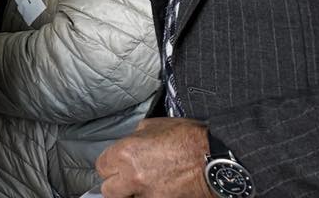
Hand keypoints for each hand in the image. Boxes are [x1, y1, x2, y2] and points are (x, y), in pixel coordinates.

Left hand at [95, 118, 210, 196]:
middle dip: (117, 184)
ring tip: (144, 184)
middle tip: (126, 179)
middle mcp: (133, 177)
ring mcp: (150, 195)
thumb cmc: (188, 138)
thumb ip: (133, 138)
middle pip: (109, 191)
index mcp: (126, 154)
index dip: (109, 165)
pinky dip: (149, 196)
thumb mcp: (152, 126)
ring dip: (132, 193)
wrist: (216, 158)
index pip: (102, 167)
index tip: (116, 165)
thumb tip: (127, 146)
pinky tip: (158, 189)